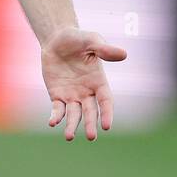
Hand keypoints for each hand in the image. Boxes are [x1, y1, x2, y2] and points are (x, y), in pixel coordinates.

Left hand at [42, 26, 126, 141]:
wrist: (57, 39)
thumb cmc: (78, 39)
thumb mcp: (92, 41)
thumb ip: (104, 49)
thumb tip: (124, 54)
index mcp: (99, 81)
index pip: (105, 101)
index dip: (107, 113)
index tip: (106, 126)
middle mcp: (87, 92)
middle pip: (90, 112)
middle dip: (90, 124)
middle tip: (91, 137)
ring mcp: (72, 95)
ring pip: (73, 114)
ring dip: (72, 125)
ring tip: (69, 137)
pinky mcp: (56, 95)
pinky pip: (57, 109)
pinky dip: (55, 116)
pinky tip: (52, 122)